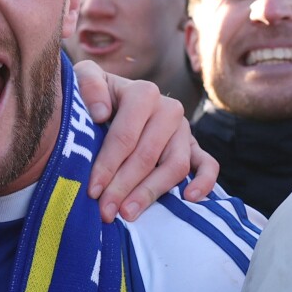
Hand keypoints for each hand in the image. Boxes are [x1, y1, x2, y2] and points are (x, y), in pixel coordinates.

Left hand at [73, 61, 217, 220]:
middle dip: (124, 186)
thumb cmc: (95, 95)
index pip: (125, 135)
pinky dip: (205, 182)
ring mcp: (183, 130)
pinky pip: (208, 165)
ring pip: (175, 165)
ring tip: (128, 213)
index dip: (108, 165)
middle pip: (148, 155)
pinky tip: (188, 198)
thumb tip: (101, 113)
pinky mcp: (193, 146)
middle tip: (105, 211)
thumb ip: (88, 85)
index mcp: (143, 93)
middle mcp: (168, 110)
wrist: (113, 97)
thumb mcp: (84, 78)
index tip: (92, 190)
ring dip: (152, 192)